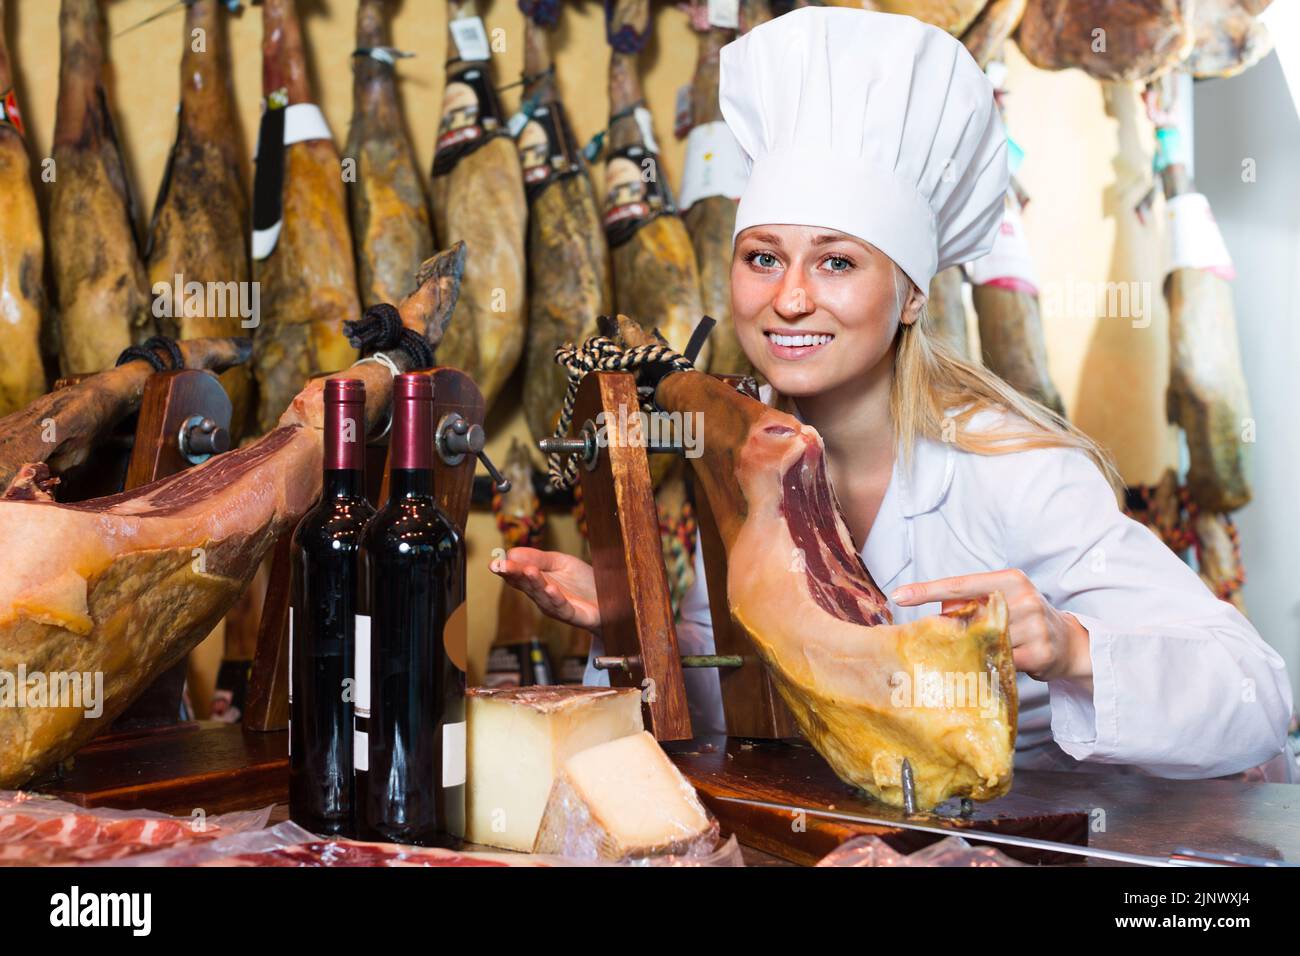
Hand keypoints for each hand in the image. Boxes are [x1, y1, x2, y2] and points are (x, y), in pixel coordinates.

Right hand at [489, 547, 602, 635]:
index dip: (505, 570)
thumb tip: (511, 552)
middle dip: (515, 574)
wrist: (611, 598)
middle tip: (503, 565)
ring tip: (529, 571)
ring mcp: (557, 607)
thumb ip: (538, 558)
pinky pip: (563, 608)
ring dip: (535, 583)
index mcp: (537, 582)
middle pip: (526, 585)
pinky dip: (556, 599)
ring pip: (542, 596)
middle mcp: (543, 596)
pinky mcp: (575, 615)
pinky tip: (550, 588)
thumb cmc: (583, 582)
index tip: (494, 563)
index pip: (517, 576)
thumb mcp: (560, 563)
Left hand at [891, 570, 1092, 687]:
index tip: (899, 595)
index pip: (959, 583)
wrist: (1070, 643)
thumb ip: (972, 602)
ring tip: (982, 653)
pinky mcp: (1039, 653)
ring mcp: (1033, 626)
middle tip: (939, 639)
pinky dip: (990, 665)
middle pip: (969, 617)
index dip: (926, 590)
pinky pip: (999, 662)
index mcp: (1010, 580)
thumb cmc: (1025, 618)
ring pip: (983, 643)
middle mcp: (1023, 599)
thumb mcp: (1004, 600)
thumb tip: (935, 615)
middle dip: (953, 631)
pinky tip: (994, 665)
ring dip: (974, 651)